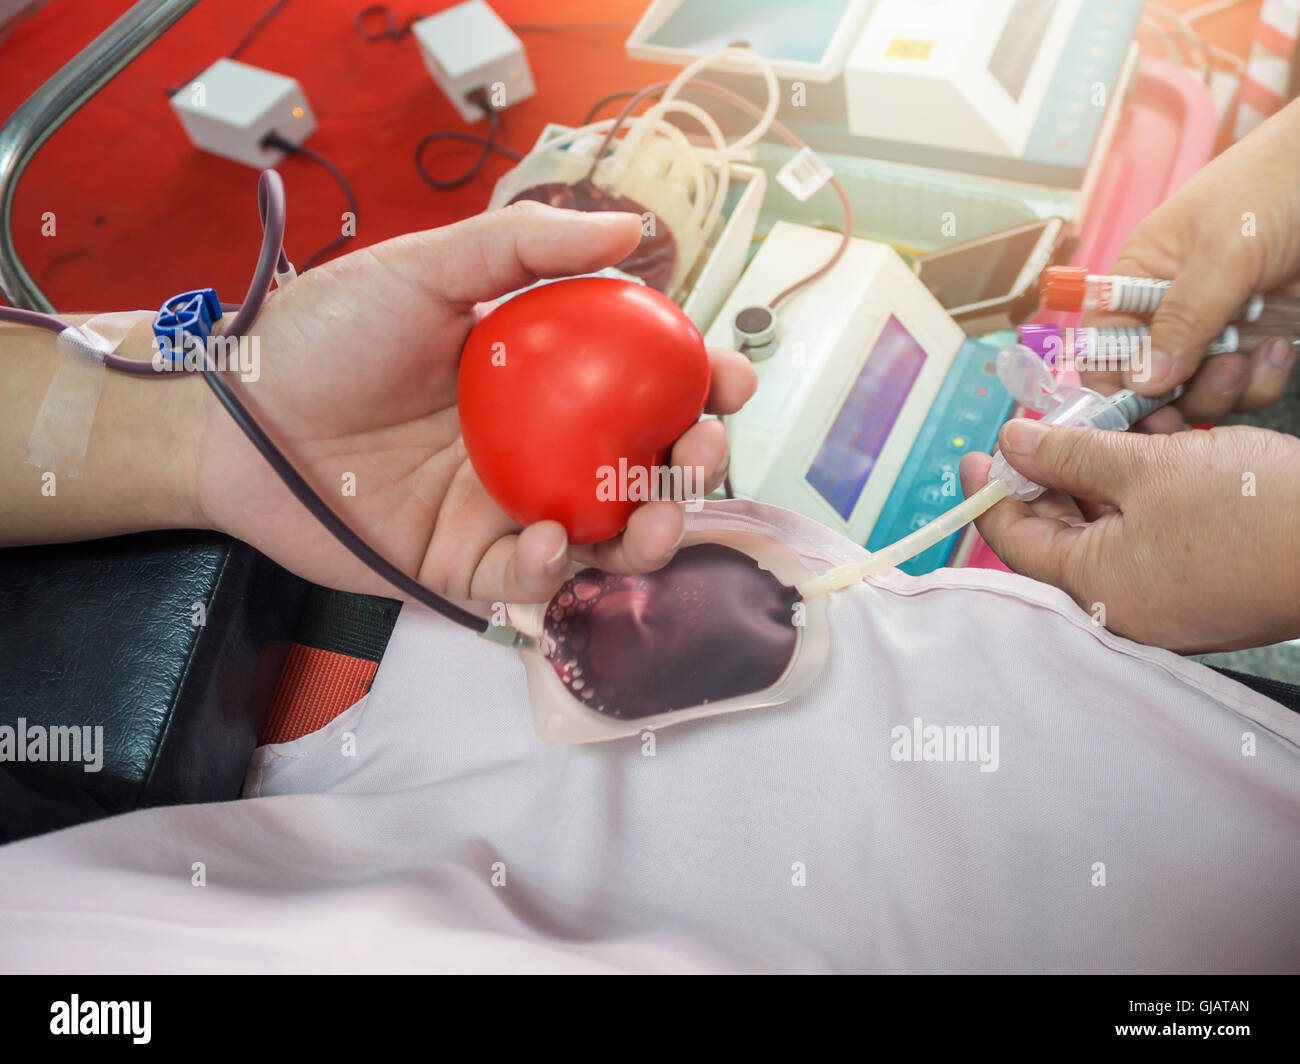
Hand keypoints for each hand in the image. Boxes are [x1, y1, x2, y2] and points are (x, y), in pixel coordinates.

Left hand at [194, 201, 756, 604]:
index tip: (727, 379)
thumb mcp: (425, 269)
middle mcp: (535, 446)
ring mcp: (503, 509)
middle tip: (698, 453)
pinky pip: (528, 580)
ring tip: (656, 520)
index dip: (697, 383)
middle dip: (693, 468)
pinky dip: (553, 569)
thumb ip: (523, 246)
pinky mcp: (461, 566)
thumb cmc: (323, 336)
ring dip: (649, 535)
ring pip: (605, 536)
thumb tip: (629, 229)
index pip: (641, 383)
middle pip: (640, 467)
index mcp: (541, 379)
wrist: (237, 418)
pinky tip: (551, 539)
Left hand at [959, 419, 1299, 652]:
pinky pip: (1155, 533)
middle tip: (1054, 425)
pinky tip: (1169, 444)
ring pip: (1114, 524)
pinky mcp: (1202, 585)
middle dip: (1057, 472)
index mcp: (1094, 586)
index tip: (979, 455)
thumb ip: (1070, 455)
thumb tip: (1014, 443)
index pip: (1015, 540)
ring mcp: (1166, 598)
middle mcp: (1124, 603)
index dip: (992, 492)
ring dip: (1111, 471)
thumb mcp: (1148, 466)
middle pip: (1064, 530)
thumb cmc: (1258, 514)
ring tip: (1126, 422)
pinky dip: (1151, 490)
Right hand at [1084, 98, 1299, 431]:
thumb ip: (1183, 318)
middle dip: (1178, 394)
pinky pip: (1246, 386)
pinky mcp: (1258, 340)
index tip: (1138, 412)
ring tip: (1251, 356)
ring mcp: (1216, 328)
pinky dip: (1263, 380)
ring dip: (1226, 389)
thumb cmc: (1276, 183)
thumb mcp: (1223, 250)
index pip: (1103, 346)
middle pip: (1151, 382)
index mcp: (1139, 279)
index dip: (1112, 384)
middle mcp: (1171, 310)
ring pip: (1199, 391)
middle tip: (1209, 384)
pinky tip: (1280, 347)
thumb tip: (1142, 382)